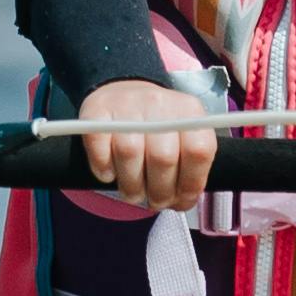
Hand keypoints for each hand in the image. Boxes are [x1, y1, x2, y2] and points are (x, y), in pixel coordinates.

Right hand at [76, 77, 219, 212]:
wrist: (124, 93)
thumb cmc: (157, 127)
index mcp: (189, 111)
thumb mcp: (183, 139)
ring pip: (130, 153)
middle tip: (155, 201)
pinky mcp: (97, 109)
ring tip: (133, 193)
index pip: (199, 150)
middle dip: (159, 192)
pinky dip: (103, 168)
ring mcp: (126, 104)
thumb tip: (182, 202)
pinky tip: (109, 174)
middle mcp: (159, 102)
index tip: (181, 199)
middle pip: (163, 157)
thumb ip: (190, 169)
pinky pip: (99, 146)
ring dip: (131, 185)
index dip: (191, 183)